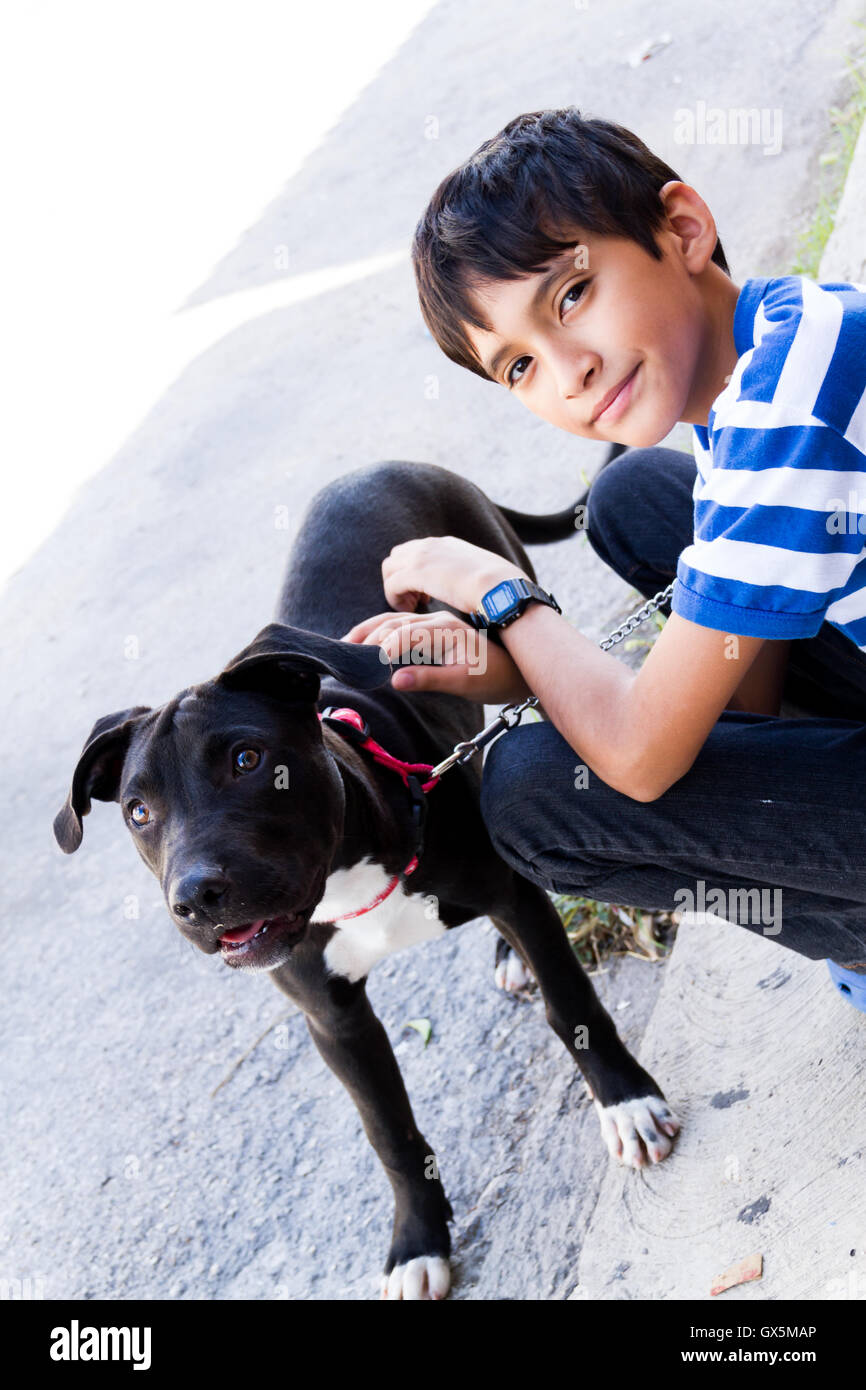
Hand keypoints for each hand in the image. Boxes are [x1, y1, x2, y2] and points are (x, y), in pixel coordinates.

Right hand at [341, 609, 532, 703]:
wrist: (518, 670)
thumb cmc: (494, 678)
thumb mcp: (464, 683)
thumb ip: (429, 678)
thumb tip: (394, 680)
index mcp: (445, 630)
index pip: (403, 637)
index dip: (380, 651)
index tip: (362, 667)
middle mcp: (438, 622)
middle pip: (393, 624)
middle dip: (366, 636)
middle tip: (342, 652)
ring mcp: (436, 624)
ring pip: (395, 622)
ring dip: (369, 631)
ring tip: (346, 643)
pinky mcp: (434, 631)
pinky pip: (402, 627)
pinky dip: (382, 632)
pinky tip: (369, 640)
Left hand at [380, 535, 526, 613]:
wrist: (500, 588)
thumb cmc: (500, 589)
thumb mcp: (485, 574)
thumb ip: (471, 575)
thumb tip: (476, 585)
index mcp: (447, 544)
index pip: (416, 550)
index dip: (415, 572)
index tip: (425, 592)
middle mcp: (431, 545)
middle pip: (397, 556)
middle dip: (400, 578)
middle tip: (415, 600)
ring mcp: (421, 556)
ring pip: (389, 569)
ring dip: (396, 589)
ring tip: (411, 608)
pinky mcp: (416, 573)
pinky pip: (391, 585)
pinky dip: (395, 599)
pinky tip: (409, 612)